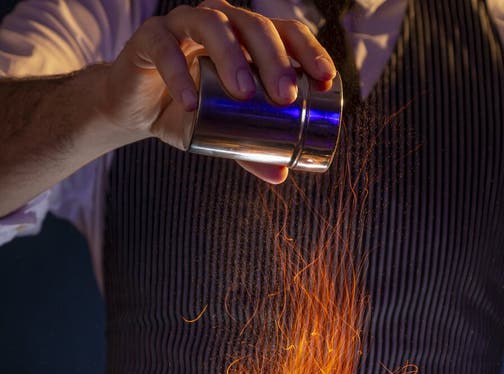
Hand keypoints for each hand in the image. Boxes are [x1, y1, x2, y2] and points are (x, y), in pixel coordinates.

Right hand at [100, 0, 334, 181]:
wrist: (133, 109)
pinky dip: (178, 74)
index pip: (284, 31)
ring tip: (244, 93)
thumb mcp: (220, 134)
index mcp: (245, 38)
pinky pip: (165, 47)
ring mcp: (184, 24)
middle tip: (285, 95)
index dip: (307, 50)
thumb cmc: (185, 113)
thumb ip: (249, 150)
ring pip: (213, 23)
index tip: (325, 79)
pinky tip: (190, 102)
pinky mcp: (150, 37)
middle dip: (274, 57)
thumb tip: (281, 176)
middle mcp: (219, 21)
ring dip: (232, 55)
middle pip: (254, 24)